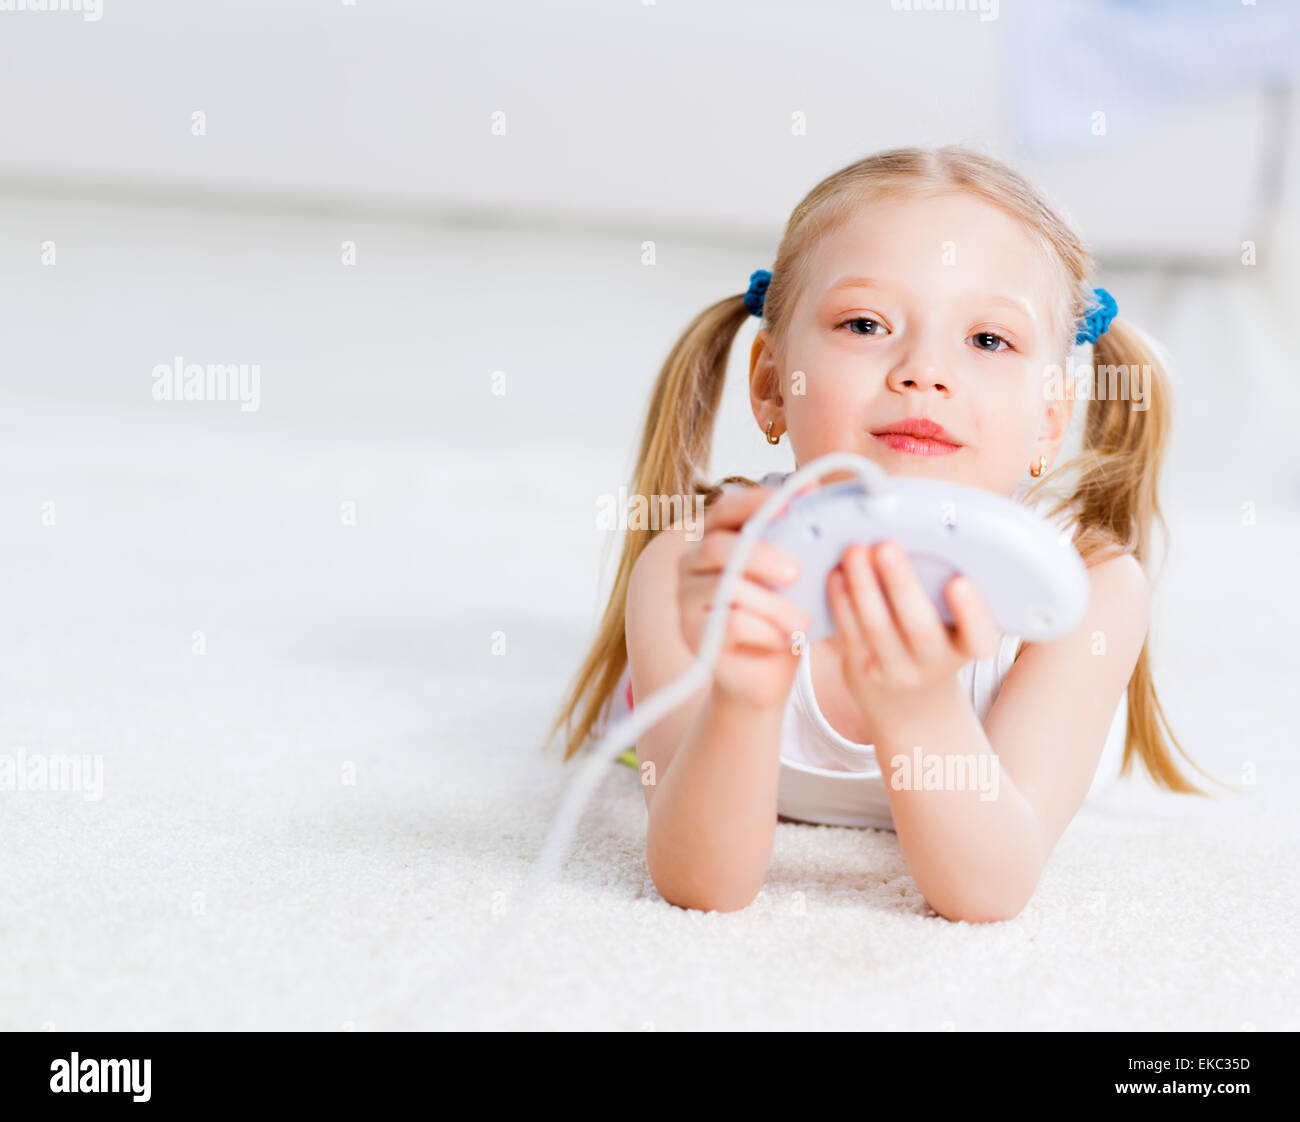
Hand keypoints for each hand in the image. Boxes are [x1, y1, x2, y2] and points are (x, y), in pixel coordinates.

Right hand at [677, 485, 811, 710]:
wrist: (766, 675)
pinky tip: (784, 638)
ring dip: (773, 605)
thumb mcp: (797, 577)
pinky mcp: (692, 632)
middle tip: (796, 573)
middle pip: (717, 546)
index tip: (788, 503)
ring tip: (801, 622)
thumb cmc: (782, 617)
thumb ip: (799, 541)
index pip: (726, 508)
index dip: (754, 501)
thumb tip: (817, 494)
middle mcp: (693, 563)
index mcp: (718, 537)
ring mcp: (687, 598)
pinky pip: (730, 622)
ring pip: (726, 588)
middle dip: (761, 556)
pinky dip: (765, 630)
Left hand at [826, 539, 1000, 719]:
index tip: (959, 582)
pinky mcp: (861, 668)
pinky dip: (841, 600)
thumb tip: (931, 532)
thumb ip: (947, 590)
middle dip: (901, 584)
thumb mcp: (954, 625)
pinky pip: (849, 633)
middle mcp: (935, 663)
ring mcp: (896, 671)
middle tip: (885, 546)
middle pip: (920, 629)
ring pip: (877, 629)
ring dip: (862, 586)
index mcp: (968, 647)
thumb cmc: (935, 639)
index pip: (980, 638)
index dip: (972, 612)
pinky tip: (836, 573)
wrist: (908, 700)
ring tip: (854, 551)